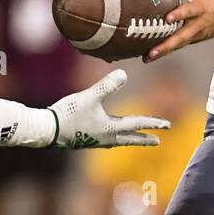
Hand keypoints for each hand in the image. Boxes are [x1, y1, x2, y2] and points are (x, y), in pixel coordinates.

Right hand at [49, 68, 167, 147]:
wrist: (46, 131)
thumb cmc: (68, 114)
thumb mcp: (89, 96)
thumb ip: (107, 85)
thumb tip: (124, 73)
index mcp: (110, 127)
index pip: (137, 124)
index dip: (153, 123)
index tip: (167, 126)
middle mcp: (106, 137)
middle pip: (130, 138)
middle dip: (145, 139)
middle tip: (158, 141)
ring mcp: (95, 141)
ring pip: (118, 141)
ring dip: (130, 140)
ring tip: (135, 139)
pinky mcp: (85, 141)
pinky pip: (106, 141)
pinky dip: (114, 139)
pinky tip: (108, 136)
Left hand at [145, 0, 213, 61]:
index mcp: (199, 7)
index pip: (189, 11)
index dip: (179, 15)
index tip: (168, 18)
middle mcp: (198, 24)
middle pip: (182, 36)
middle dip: (167, 45)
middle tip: (152, 51)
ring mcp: (197, 34)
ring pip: (180, 44)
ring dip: (164, 52)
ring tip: (148, 58)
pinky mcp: (196, 39)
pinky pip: (181, 45)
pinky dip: (169, 50)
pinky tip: (156, 54)